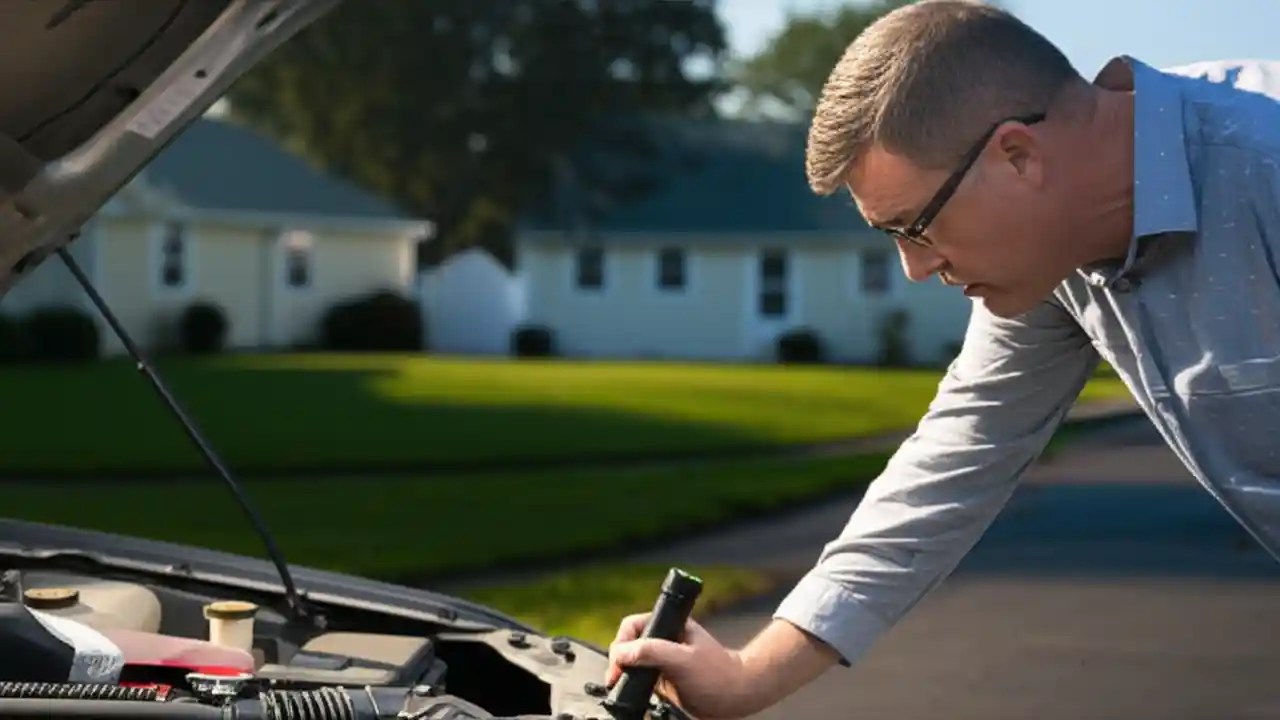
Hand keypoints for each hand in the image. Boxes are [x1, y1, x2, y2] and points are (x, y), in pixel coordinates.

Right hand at [605, 612, 753, 719]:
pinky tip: (634, 696)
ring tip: (622, 687)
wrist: (737, 698)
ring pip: (631, 665)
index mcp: (669, 626)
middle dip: (619, 662)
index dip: (621, 644)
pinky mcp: (663, 682)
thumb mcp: (683, 659)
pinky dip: (633, 689)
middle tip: (616, 680)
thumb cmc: (719, 674)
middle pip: (628, 646)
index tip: (618, 664)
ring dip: (624, 676)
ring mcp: (662, 662)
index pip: (632, 627)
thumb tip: (621, 652)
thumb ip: (652, 652)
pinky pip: (640, 683)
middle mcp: (663, 641)